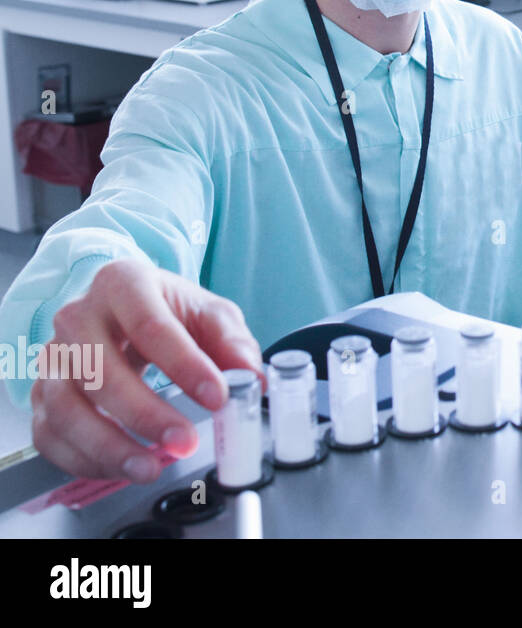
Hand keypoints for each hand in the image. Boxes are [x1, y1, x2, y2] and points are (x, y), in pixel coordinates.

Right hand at [29, 260, 262, 483]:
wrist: (126, 311)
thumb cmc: (168, 311)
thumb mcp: (209, 313)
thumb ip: (233, 342)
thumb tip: (250, 377)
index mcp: (122, 284)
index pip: (151, 325)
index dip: (185, 365)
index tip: (218, 397)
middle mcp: (78, 317)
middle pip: (100, 371)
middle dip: (145, 414)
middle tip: (184, 442)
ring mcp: (53, 357)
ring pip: (65, 408)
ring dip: (108, 446)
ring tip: (150, 468)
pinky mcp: (40, 394)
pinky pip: (50, 434)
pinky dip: (83, 459)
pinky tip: (123, 467)